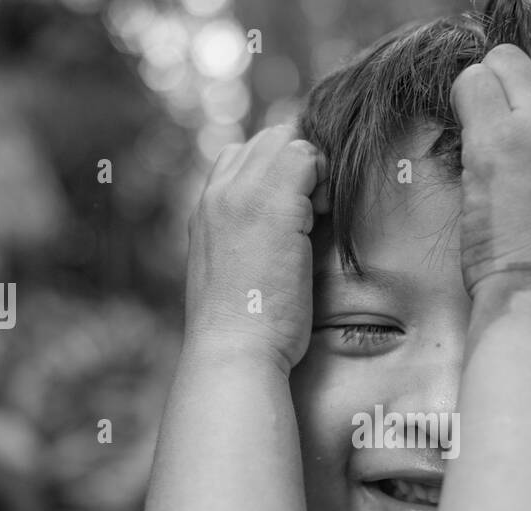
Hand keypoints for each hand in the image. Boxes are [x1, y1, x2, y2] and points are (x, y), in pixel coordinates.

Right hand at [184, 123, 328, 372]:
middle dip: (297, 165)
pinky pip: (307, 156)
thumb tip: (285, 225)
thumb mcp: (237, 272)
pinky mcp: (274, 205)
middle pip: (266, 140)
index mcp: (206, 211)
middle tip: (312, 214)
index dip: (276, 175)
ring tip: (315, 217)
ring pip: (286, 139)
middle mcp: (217, 194)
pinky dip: (324, 181)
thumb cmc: (245, 327)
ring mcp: (242, 195)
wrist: (236, 351)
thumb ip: (248, 239)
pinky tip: (322, 220)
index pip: (242, 157)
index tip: (293, 216)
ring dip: (311, 171)